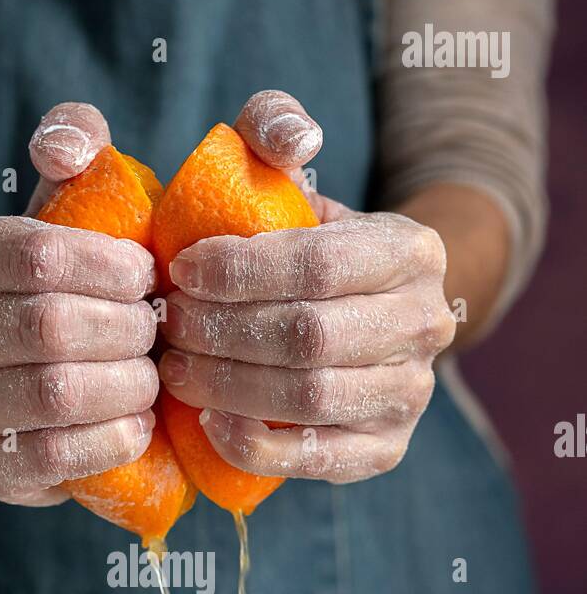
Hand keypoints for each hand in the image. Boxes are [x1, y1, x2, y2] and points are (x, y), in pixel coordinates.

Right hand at [0, 102, 157, 503]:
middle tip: (157, 332)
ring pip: (54, 395)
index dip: (112, 268)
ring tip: (150, 377)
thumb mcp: (55, 205)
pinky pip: (51, 457)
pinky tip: (136, 424)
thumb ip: (72, 144)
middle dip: (127, 331)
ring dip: (126, 387)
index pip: (38, 255)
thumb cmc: (47, 284)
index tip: (147, 277)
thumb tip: (66, 149)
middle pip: (50, 328)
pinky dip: (110, 440)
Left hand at [158, 90, 455, 482]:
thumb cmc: (309, 247)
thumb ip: (277, 134)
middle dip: (223, 333)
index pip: (319, 265)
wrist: (369, 315)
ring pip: (309, 399)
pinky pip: (315, 459)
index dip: (240, 272)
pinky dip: (254, 446)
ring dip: (228, 387)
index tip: (180, 270)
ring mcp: (409, 394)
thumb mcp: (297, 182)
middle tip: (167, 325)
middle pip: (310, 337)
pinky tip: (208, 422)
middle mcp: (426, 324)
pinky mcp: (384, 450)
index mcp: (412, 251)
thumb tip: (291, 139)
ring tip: (175, 370)